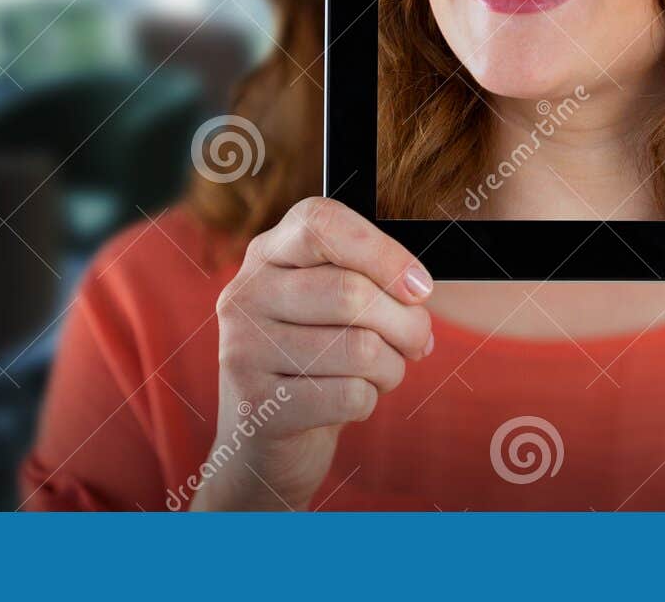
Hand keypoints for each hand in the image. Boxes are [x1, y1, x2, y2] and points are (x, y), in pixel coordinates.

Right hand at [189, 197, 433, 510]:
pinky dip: (369, 400)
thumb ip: (369, 281)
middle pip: (351, 292)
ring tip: (382, 372)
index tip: (419, 286)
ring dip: (392, 367)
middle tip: (416, 341)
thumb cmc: (315, 361)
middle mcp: (247, 293)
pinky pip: (350, 395)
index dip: (382, 250)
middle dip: (406, 323)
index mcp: (268, 254)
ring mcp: (244, 349)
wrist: (263, 442)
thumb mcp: (331, 307)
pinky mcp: (258, 405)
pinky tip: (351, 401)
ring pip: (359, 348)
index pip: (321, 222)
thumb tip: (418, 290)